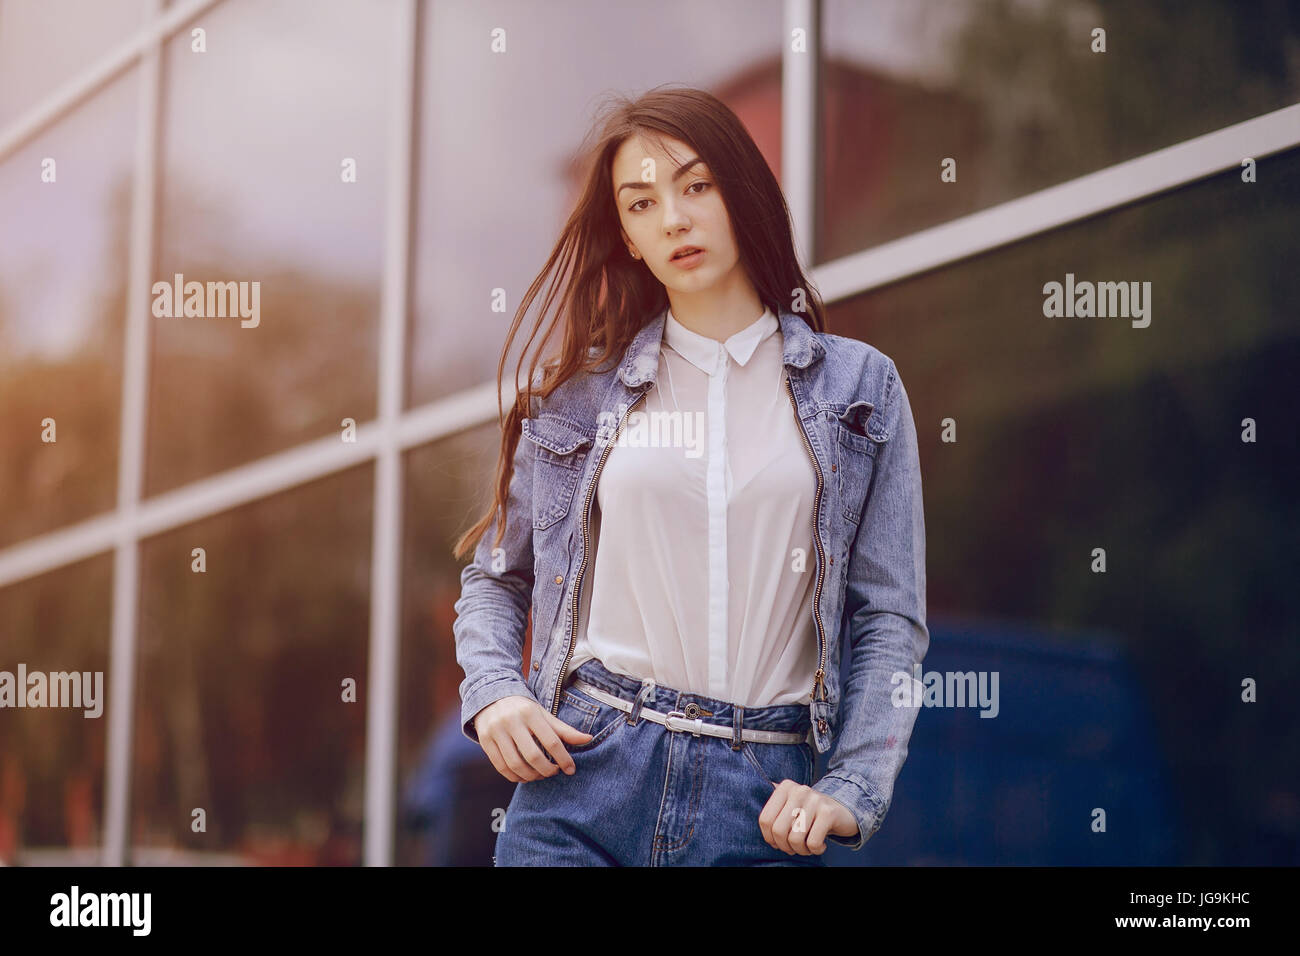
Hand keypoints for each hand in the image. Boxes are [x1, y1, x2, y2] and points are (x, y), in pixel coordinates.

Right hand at [473, 695, 593, 781]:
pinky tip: (525, 776)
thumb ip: (563, 729)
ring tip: (540, 775)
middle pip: (533, 756)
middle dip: (547, 770)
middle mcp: (511, 721)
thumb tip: (588, 739)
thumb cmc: (523, 709)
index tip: (570, 769)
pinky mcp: (485, 741)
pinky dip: (515, 777)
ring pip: (516, 765)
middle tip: (553, 772)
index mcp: (530, 712)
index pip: (551, 740)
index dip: (563, 758)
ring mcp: (496, 732)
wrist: (490, 697)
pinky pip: (501, 767)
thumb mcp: (543, 714)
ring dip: (531, 776)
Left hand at [758, 780, 857, 854]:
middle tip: (793, 848)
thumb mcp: (790, 808)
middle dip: (785, 846)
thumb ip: (773, 812)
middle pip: (778, 830)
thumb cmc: (810, 814)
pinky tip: (820, 845)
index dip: (769, 838)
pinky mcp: (829, 812)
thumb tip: (760, 831)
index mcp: (785, 787)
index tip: (778, 842)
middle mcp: (799, 790)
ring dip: (801, 850)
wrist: (842, 811)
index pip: (765, 819)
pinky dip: (815, 850)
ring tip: (807, 847)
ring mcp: (815, 799)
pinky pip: (813, 842)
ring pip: (795, 838)